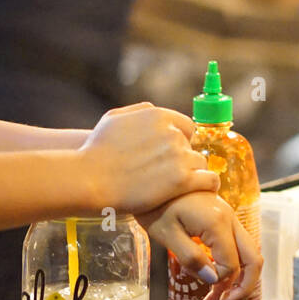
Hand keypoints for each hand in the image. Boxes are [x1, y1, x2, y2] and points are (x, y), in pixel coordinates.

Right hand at [79, 102, 217, 214]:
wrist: (89, 179)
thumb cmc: (96, 151)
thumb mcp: (113, 119)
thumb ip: (137, 111)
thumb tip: (153, 108)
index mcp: (159, 116)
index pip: (186, 127)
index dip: (180, 141)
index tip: (170, 155)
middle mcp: (172, 133)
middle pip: (191, 146)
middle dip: (182, 159)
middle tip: (167, 173)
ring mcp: (179, 157)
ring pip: (200, 163)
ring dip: (193, 173)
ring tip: (180, 185)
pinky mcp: (182, 180)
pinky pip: (209, 180)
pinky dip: (208, 185)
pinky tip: (202, 191)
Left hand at [138, 191, 262, 299]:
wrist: (151, 178)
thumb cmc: (154, 206)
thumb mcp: (165, 234)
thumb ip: (191, 258)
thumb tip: (213, 280)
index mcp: (216, 223)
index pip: (230, 265)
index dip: (219, 286)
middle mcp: (230, 219)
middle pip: (254, 259)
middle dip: (243, 288)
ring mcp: (230, 218)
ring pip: (250, 254)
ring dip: (240, 279)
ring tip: (218, 299)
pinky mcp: (224, 219)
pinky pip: (239, 246)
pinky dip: (234, 266)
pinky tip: (216, 277)